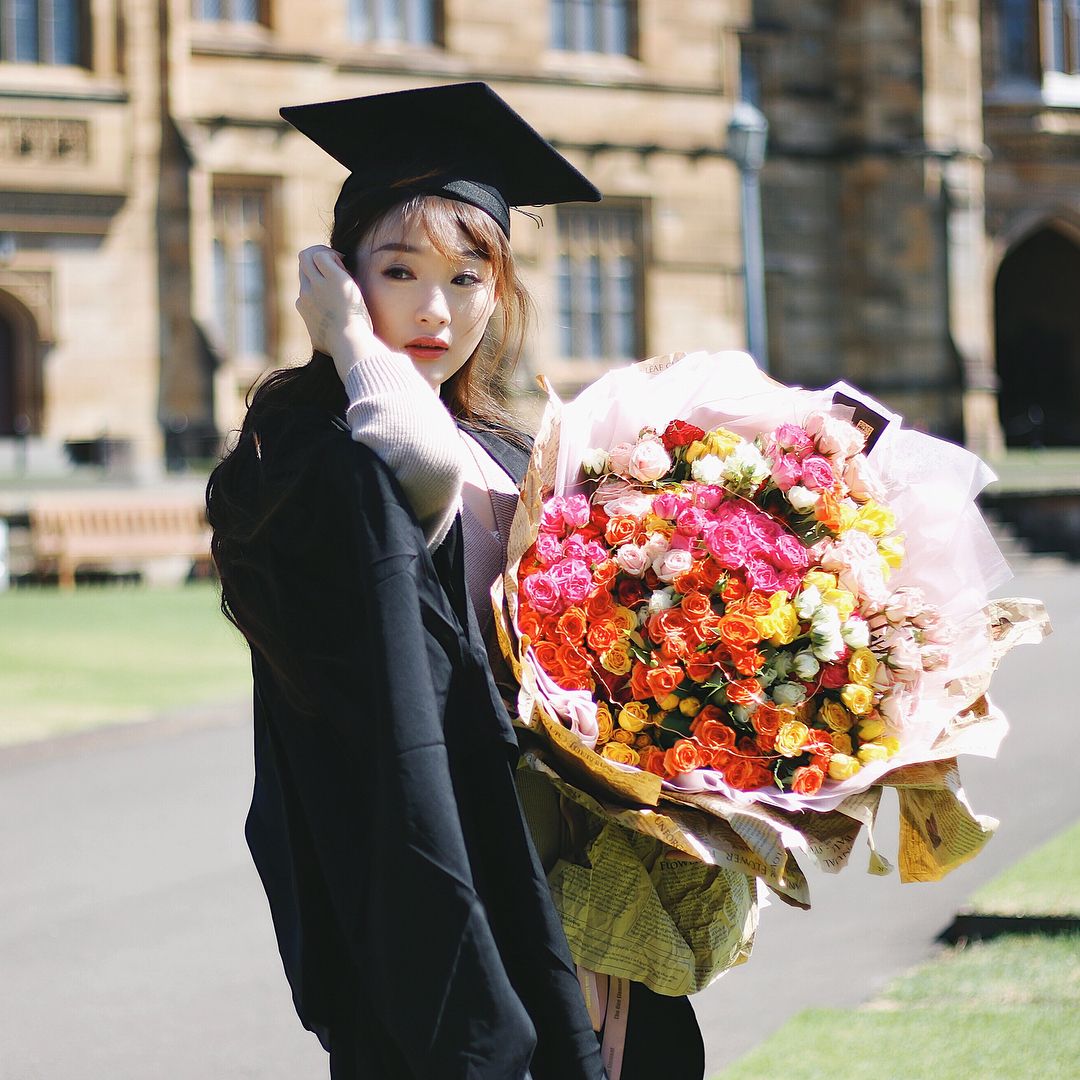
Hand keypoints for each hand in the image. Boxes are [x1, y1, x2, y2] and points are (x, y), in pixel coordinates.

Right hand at [295, 246, 380, 380]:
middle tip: (337, 265)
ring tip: (340, 261)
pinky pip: (323, 255)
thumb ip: (318, 334)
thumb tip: (318, 341)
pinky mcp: (332, 277)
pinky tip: (344, 262)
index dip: (318, 278)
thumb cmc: (341, 346)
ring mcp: (317, 285)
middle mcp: (306, 293)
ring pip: (309, 256)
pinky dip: (332, 255)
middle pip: (303, 265)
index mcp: (304, 306)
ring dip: (324, 254)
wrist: (348, 343)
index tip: (333, 284)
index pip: (304, 283)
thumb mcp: (321, 342)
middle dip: (317, 261)